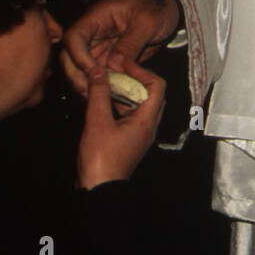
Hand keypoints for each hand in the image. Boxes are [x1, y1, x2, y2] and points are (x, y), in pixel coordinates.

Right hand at [61, 0, 180, 98]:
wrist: (168, 11)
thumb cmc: (157, 8)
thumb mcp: (148, 22)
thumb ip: (131, 43)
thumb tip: (115, 66)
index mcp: (98, 17)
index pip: (75, 37)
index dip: (78, 56)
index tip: (92, 71)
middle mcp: (94, 33)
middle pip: (71, 56)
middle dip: (78, 75)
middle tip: (91, 92)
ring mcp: (100, 47)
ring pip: (83, 69)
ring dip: (89, 84)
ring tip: (103, 97)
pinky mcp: (109, 59)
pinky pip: (101, 75)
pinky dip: (103, 86)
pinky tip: (112, 96)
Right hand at [76, 57, 165, 188]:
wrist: (98, 191)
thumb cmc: (101, 160)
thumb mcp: (97, 122)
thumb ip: (98, 94)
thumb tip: (98, 71)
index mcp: (147, 120)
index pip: (157, 85)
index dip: (141, 70)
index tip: (122, 63)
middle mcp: (148, 126)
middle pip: (150, 94)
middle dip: (133, 79)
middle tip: (114, 71)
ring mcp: (139, 135)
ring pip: (138, 106)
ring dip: (124, 92)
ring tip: (105, 83)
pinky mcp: (128, 141)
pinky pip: (129, 116)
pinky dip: (118, 105)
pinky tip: (100, 102)